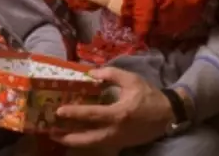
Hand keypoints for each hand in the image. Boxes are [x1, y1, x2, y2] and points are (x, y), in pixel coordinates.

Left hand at [51, 67, 174, 148]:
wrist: (168, 115)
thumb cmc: (148, 95)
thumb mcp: (131, 79)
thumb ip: (111, 73)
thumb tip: (91, 73)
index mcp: (119, 113)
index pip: (92, 115)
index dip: (74, 113)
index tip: (59, 111)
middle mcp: (116, 130)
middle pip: (87, 139)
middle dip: (68, 137)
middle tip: (51, 132)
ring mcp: (119, 140)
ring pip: (92, 144)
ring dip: (75, 141)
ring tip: (58, 136)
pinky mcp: (121, 143)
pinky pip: (100, 144)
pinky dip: (86, 141)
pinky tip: (76, 136)